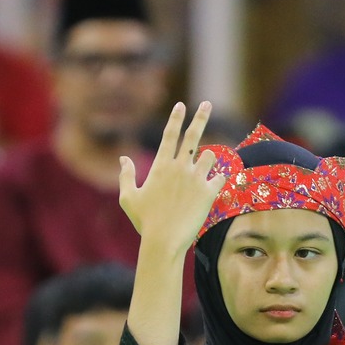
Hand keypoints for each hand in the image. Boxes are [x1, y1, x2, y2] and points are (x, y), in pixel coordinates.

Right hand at [118, 101, 217, 250]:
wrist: (164, 240)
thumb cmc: (144, 221)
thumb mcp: (129, 197)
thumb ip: (126, 175)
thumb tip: (123, 159)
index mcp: (161, 166)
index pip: (170, 135)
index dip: (175, 118)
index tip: (180, 105)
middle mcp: (180, 167)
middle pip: (192, 136)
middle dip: (200, 117)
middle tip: (207, 103)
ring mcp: (196, 179)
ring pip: (209, 156)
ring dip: (208, 158)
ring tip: (203, 169)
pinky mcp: (208, 192)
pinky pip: (220, 177)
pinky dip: (220, 177)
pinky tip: (218, 180)